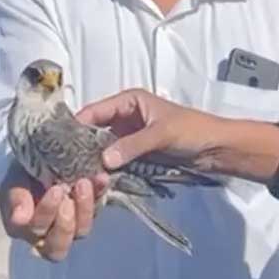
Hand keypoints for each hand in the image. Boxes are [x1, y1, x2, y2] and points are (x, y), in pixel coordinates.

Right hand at [0, 161, 107, 261]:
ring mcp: (71, 227)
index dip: (46, 213)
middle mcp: (48, 236)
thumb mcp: (14, 182)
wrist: (40, 162)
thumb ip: (16, 199)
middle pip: (58, 247)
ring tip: (83, 184)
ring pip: (80, 231)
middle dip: (65, 223)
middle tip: (68, 195)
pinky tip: (100, 179)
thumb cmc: (21, 176)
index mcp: (25, 231)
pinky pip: (96, 210)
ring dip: (84, 208)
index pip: (35, 232)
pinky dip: (99, 194)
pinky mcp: (87, 214)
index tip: (55, 190)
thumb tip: (19, 218)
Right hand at [73, 89, 220, 169]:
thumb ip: (132, 145)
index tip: (61, 142)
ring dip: (93, 158)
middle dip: (82, 144)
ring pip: (103, 147)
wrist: (218, 149)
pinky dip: (106, 168)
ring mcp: (129, 137)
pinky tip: (94, 177)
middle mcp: (124, 117)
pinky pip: (115, 160)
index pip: (95, 110)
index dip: (78, 124)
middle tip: (66, 162)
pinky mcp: (135, 154)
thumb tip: (104, 160)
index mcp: (129, 101)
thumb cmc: (192, 131)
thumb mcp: (161, 134)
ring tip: (76, 172)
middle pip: (95, 129)